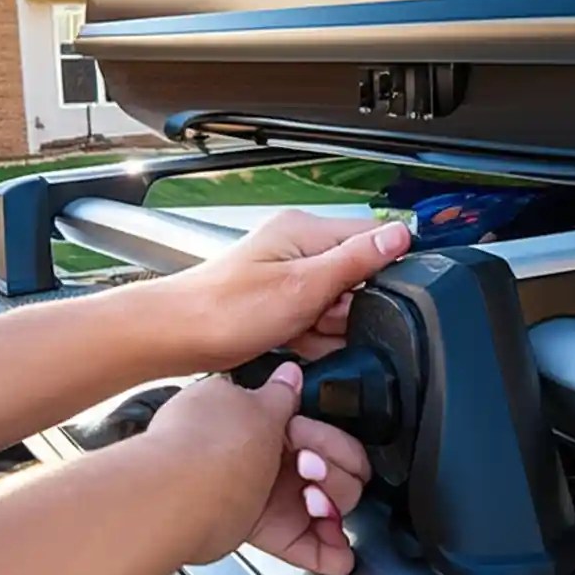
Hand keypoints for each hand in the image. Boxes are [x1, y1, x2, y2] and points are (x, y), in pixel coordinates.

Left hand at [143, 364, 368, 573]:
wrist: (175, 497)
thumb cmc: (212, 449)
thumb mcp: (258, 407)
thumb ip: (282, 394)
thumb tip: (291, 373)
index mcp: (264, 424)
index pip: (324, 434)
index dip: (331, 442)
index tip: (315, 446)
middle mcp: (267, 460)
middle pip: (332, 471)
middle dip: (334, 473)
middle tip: (311, 472)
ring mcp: (264, 497)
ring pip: (323, 507)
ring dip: (332, 507)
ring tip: (313, 503)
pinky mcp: (261, 532)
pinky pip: (303, 544)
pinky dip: (325, 553)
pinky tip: (339, 556)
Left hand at [144, 211, 411, 373]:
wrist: (174, 339)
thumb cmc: (225, 311)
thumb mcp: (303, 286)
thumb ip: (356, 260)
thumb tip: (400, 234)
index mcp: (304, 230)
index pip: (369, 235)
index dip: (379, 270)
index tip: (369, 297)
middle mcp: (297, 247)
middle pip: (356, 275)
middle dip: (347, 308)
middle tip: (320, 319)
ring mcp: (287, 276)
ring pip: (337, 304)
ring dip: (328, 327)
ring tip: (298, 334)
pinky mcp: (279, 302)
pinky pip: (315, 320)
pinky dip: (310, 337)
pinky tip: (292, 344)